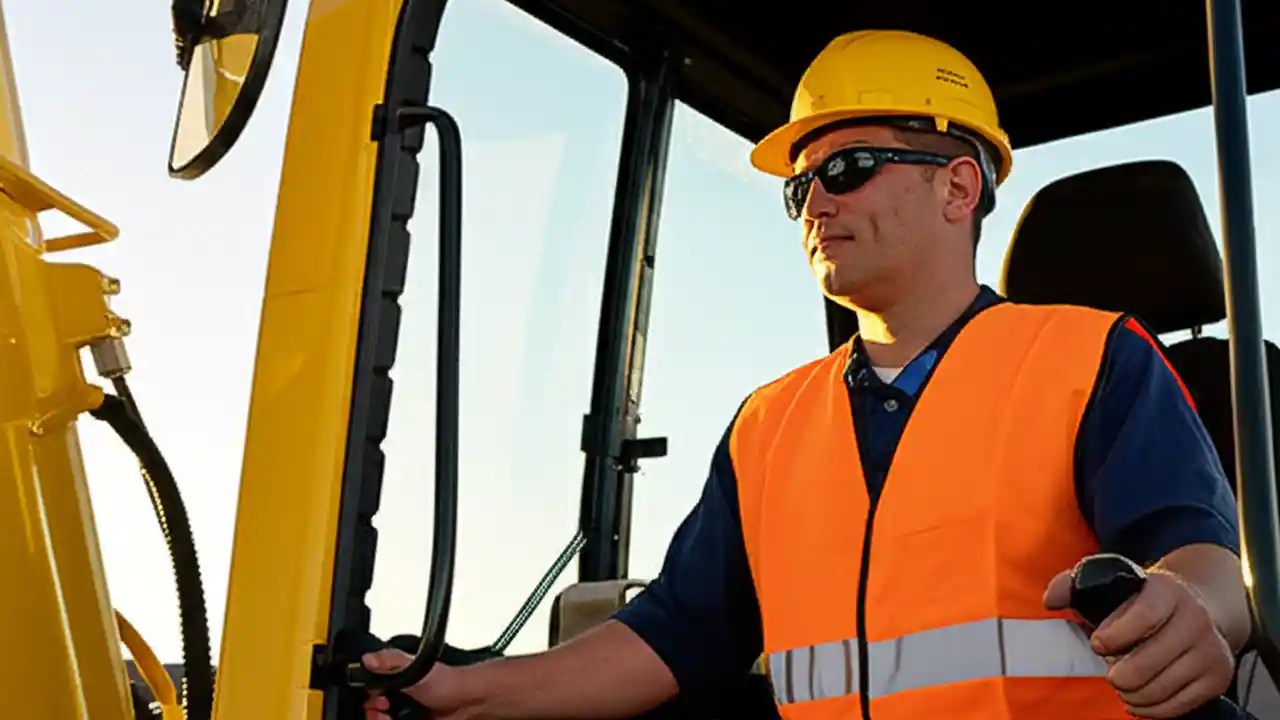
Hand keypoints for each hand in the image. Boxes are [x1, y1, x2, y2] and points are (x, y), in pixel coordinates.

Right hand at [360, 649, 474, 718]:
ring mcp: (405, 715)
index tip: (376, 701)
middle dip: (375, 714)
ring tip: (390, 718)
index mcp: (394, 682)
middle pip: (373, 712)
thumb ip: (391, 661)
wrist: (470, 703)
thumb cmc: (447, 683)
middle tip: (384, 712)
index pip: (369, 694)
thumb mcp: (415, 667)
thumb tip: (369, 658)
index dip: (369, 700)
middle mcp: (398, 700)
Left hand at [1044, 568, 1235, 717]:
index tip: (1098, 644)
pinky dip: (1150, 709)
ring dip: (1131, 694)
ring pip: (1158, 689)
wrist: (1198, 608)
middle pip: (1147, 663)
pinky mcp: (1218, 678)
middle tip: (1111, 671)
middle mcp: (1195, 619)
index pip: (1142, 616)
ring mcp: (1210, 650)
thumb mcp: (1111, 583)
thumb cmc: (1141, 600)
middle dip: (1118, 674)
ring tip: (1123, 684)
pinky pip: (1176, 707)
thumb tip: (1050, 600)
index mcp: (1166, 591)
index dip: (1113, 636)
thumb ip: (1073, 585)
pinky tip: (1138, 698)